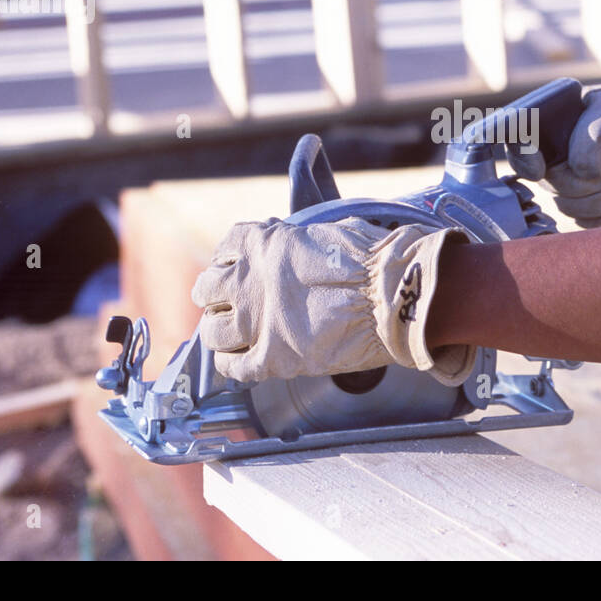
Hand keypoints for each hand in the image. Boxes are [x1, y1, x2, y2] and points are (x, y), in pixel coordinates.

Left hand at [190, 216, 473, 385]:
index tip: (237, 268)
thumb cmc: (374, 260)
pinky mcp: (271, 359)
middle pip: (207, 289)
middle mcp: (249, 280)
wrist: (394, 295)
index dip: (230, 260)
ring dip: (220, 331)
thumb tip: (302, 246)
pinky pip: (233, 368)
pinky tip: (238, 363)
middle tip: (230, 303)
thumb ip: (302, 242)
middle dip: (216, 295)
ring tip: (231, 335)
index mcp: (264, 243)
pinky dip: (232, 365)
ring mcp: (256, 322)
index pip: (226, 248)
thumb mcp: (330, 232)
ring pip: (212, 331)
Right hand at [509, 81, 600, 227]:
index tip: (539, 167)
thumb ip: (597, 134)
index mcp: (559, 123)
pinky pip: (586, 226)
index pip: (518, 141)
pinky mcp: (591, 209)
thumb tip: (580, 170)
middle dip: (588, 184)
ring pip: (568, 207)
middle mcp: (559, 155)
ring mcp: (574, 184)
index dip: (523, 158)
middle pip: (550, 183)